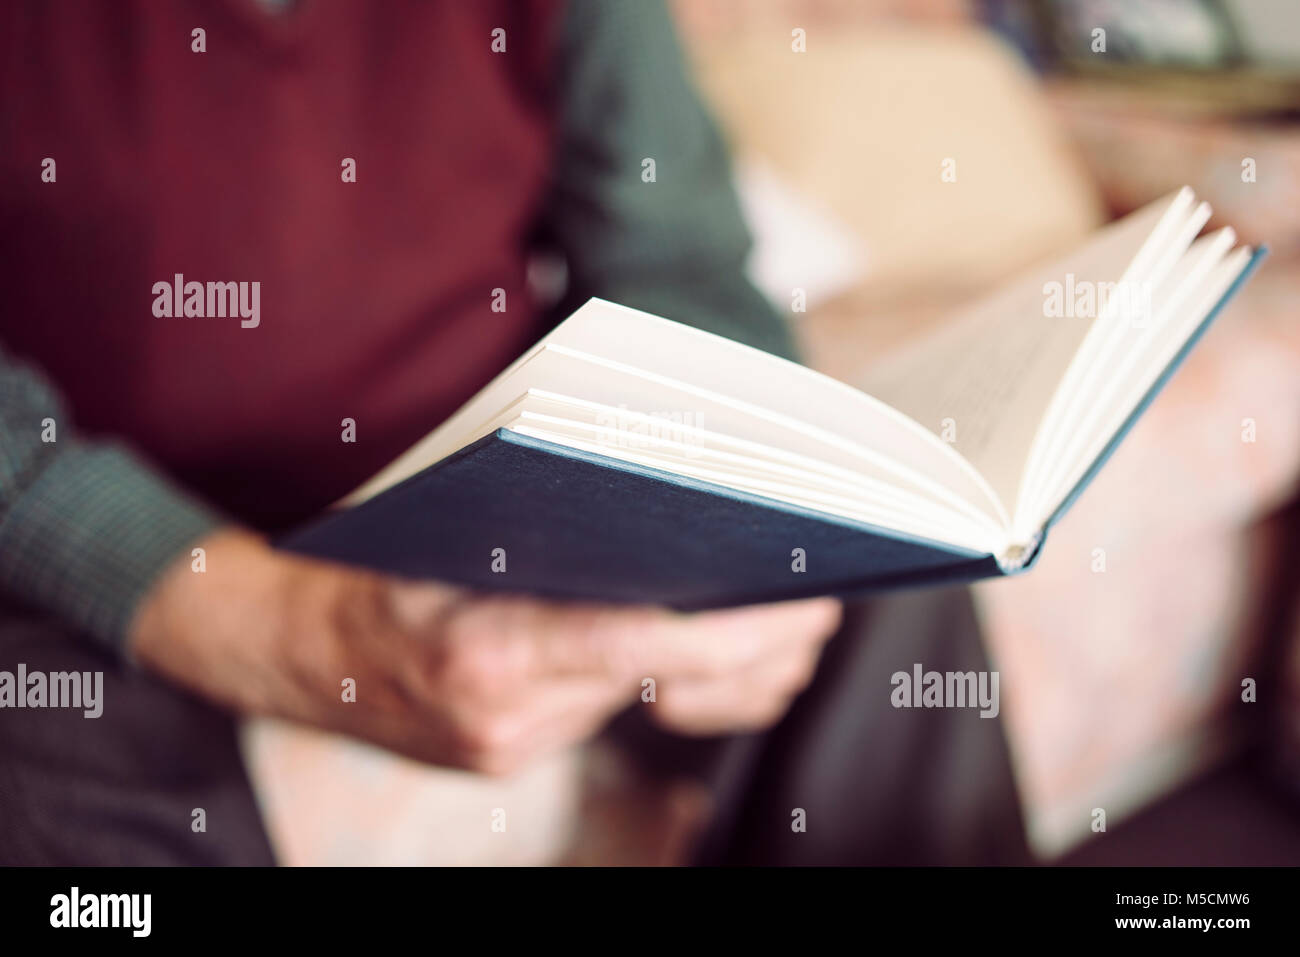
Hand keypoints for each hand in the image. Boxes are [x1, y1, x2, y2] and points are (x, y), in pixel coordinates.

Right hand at [129, 528, 841, 774]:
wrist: (292, 650)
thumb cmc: (371, 564)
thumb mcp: (450, 527)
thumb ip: (550, 534)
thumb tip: (675, 525)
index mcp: (488, 651)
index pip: (646, 645)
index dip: (738, 627)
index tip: (805, 597)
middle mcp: (505, 719)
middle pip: (667, 685)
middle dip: (756, 648)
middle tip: (817, 599)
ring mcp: (511, 750)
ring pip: (650, 706)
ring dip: (722, 668)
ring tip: (776, 615)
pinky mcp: (512, 758)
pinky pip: (612, 716)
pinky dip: (663, 680)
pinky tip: (694, 643)